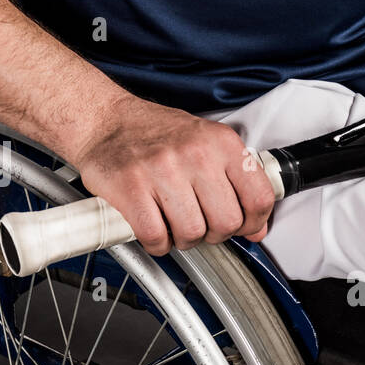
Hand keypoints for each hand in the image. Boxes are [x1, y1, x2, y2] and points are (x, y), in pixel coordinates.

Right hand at [69, 95, 275, 254]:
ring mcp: (162, 170)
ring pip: (192, 233)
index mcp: (221, 143)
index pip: (259, 197)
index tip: (243, 226)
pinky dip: (157, 243)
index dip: (253, 222)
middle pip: (227, 223)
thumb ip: (236, 183)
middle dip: (215, 234)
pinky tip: (155, 229)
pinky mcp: (131, 188)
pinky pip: (157, 237)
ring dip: (184, 239)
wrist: (104, 121)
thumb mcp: (206, 145)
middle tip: (201, 224)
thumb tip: (256, 228)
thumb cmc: (155, 135)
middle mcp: (196, 154)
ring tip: (174, 224)